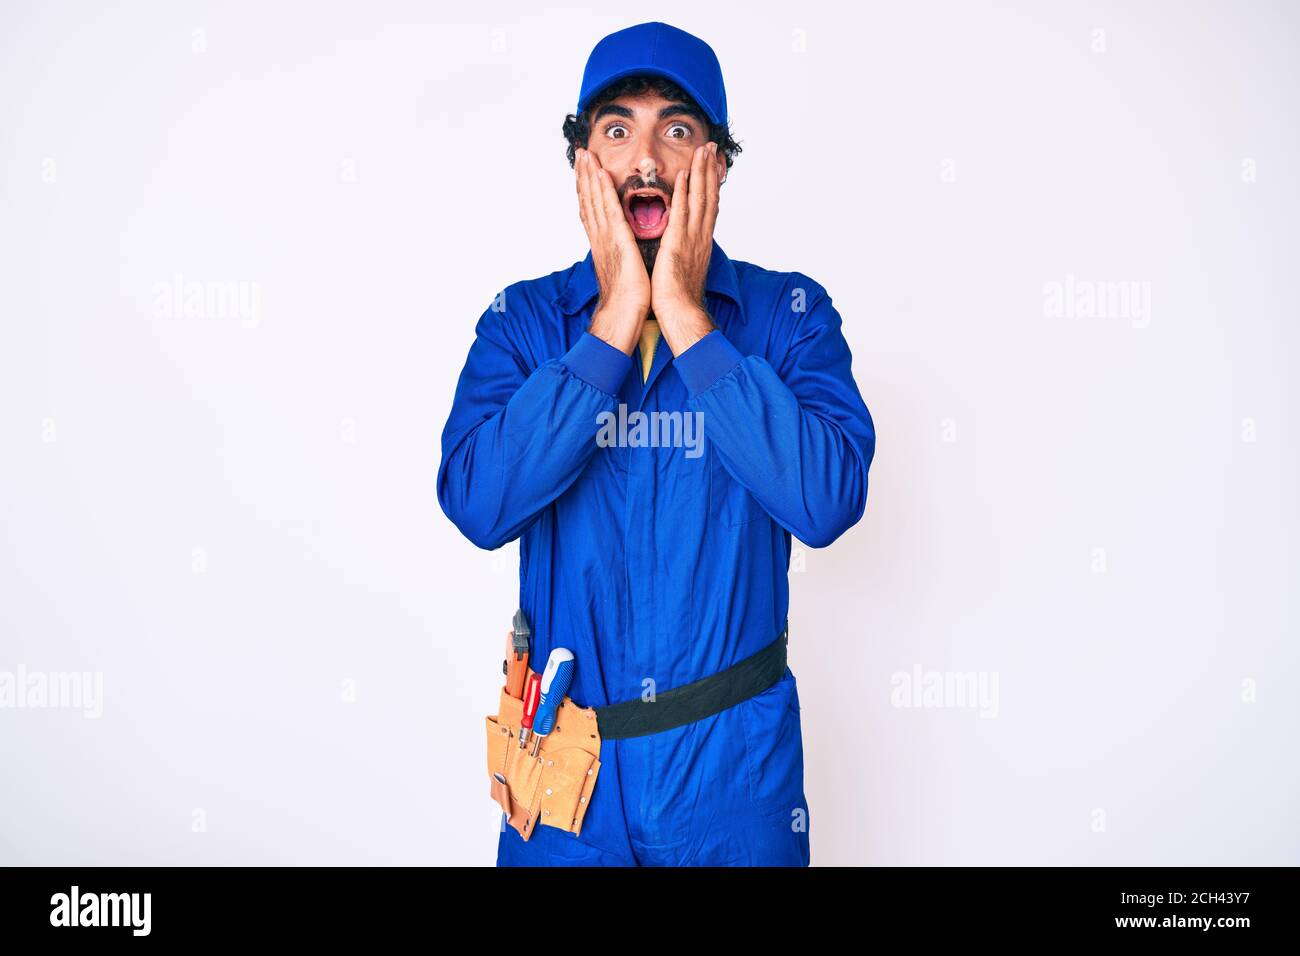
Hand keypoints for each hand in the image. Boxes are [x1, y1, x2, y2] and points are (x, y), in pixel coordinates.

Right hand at [575, 147, 649, 354]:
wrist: (623, 315)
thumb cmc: (627, 299)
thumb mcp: (624, 269)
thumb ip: (622, 254)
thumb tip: (625, 247)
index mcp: (603, 244)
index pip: (593, 211)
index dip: (588, 190)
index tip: (586, 171)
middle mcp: (600, 238)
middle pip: (588, 201)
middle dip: (584, 177)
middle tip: (580, 154)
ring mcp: (605, 238)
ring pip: (594, 201)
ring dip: (589, 176)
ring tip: (586, 155)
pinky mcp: (616, 240)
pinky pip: (609, 210)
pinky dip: (603, 190)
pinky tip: (600, 173)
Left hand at [652, 143, 721, 354]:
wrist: (679, 312)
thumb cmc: (678, 296)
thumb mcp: (683, 266)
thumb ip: (683, 250)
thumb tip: (680, 243)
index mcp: (699, 241)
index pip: (707, 207)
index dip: (710, 184)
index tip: (710, 165)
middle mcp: (700, 236)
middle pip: (708, 196)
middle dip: (709, 170)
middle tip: (711, 147)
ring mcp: (692, 238)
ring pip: (700, 199)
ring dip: (701, 173)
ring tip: (703, 150)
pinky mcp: (679, 243)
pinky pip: (683, 212)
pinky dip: (686, 193)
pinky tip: (686, 175)